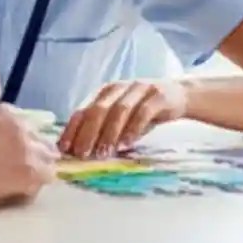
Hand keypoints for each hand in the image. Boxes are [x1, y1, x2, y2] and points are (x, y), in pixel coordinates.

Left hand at [58, 80, 187, 158]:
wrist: (179, 94)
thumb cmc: (144, 110)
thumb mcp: (122, 118)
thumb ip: (105, 129)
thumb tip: (81, 151)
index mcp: (105, 93)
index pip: (83, 110)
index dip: (72, 129)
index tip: (64, 149)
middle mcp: (119, 88)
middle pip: (98, 109)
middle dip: (87, 133)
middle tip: (81, 154)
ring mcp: (139, 89)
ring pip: (119, 110)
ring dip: (109, 133)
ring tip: (103, 153)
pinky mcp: (158, 95)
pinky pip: (143, 112)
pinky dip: (133, 129)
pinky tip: (127, 144)